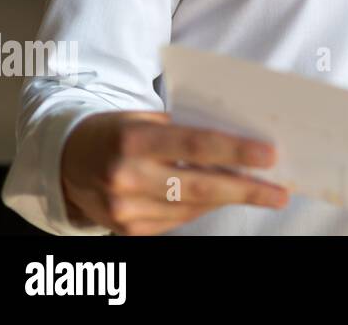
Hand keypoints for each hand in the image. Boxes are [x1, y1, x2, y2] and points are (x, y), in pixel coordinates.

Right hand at [60, 111, 288, 235]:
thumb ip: (187, 129)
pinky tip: (219, 196)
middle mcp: (126, 177)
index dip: (235, 152)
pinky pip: (178, 220)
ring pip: (193, 208)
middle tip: (280, 192)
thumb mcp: (147, 118)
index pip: (194, 146)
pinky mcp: (127, 229)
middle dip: (246, 190)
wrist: (67, 160)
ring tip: (260, 191)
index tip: (269, 156)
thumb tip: (242, 142)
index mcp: (133, 140)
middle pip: (199, 187)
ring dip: (229, 199)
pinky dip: (202, 207)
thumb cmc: (119, 130)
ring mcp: (124, 209)